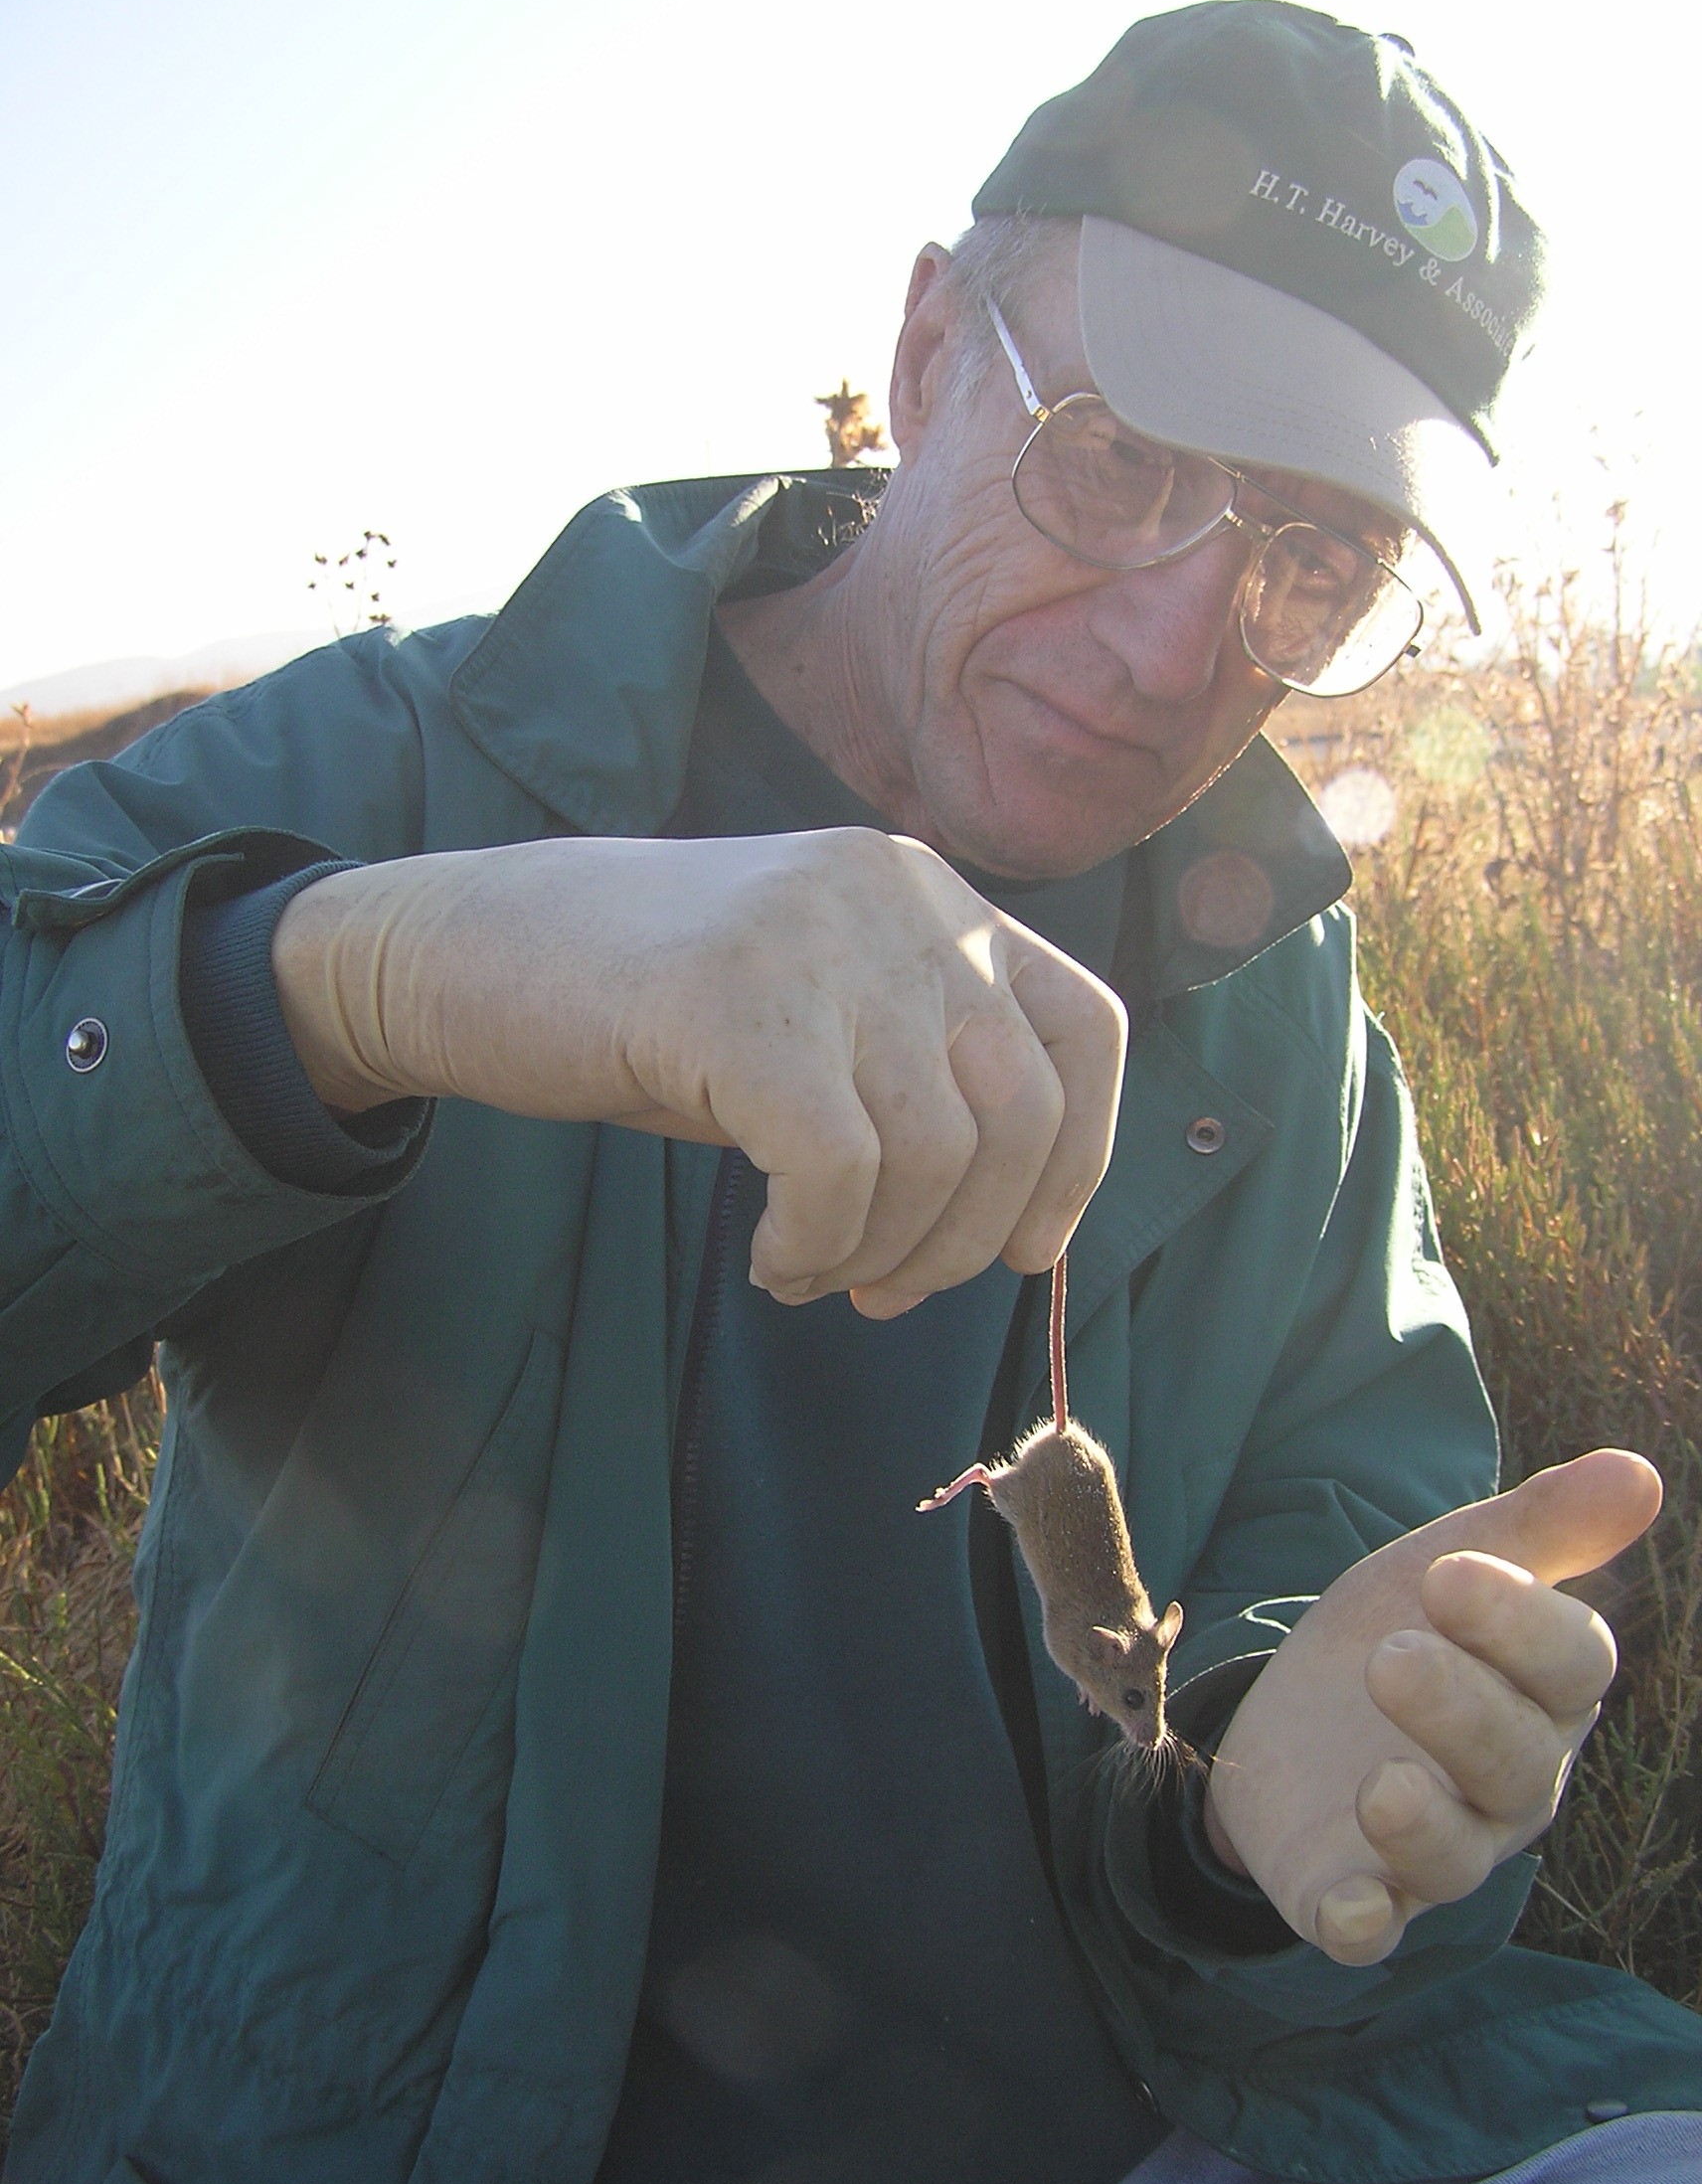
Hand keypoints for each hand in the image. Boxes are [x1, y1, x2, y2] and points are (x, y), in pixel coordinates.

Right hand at [272, 829, 1125, 1313]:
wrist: (463, 950)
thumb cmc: (645, 1010)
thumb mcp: (815, 1014)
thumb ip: (917, 1074)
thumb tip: (1019, 1223)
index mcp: (926, 890)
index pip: (1086, 1028)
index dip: (1079, 1160)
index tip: (1024, 1250)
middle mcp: (893, 894)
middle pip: (1021, 1109)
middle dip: (966, 1240)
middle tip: (883, 1293)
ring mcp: (816, 936)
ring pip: (934, 1152)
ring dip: (879, 1254)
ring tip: (808, 1270)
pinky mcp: (735, 999)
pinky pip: (836, 1170)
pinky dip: (814, 1245)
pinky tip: (770, 1258)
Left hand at [1202, 1450, 1660, 1964]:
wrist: (1293, 1717)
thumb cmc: (1404, 1630)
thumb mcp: (1453, 1564)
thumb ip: (1540, 1528)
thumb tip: (1637, 1470)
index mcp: (1541, 1694)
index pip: (1568, 1666)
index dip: (1518, 1622)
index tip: (1447, 1571)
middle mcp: (1507, 1783)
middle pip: (1514, 1759)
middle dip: (1459, 1708)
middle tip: (1390, 1655)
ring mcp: (1436, 1847)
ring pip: (1456, 1856)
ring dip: (1422, 1825)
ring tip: (1381, 1783)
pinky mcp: (1356, 1893)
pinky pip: (1371, 1928)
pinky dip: (1361, 1923)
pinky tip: (1347, 1909)